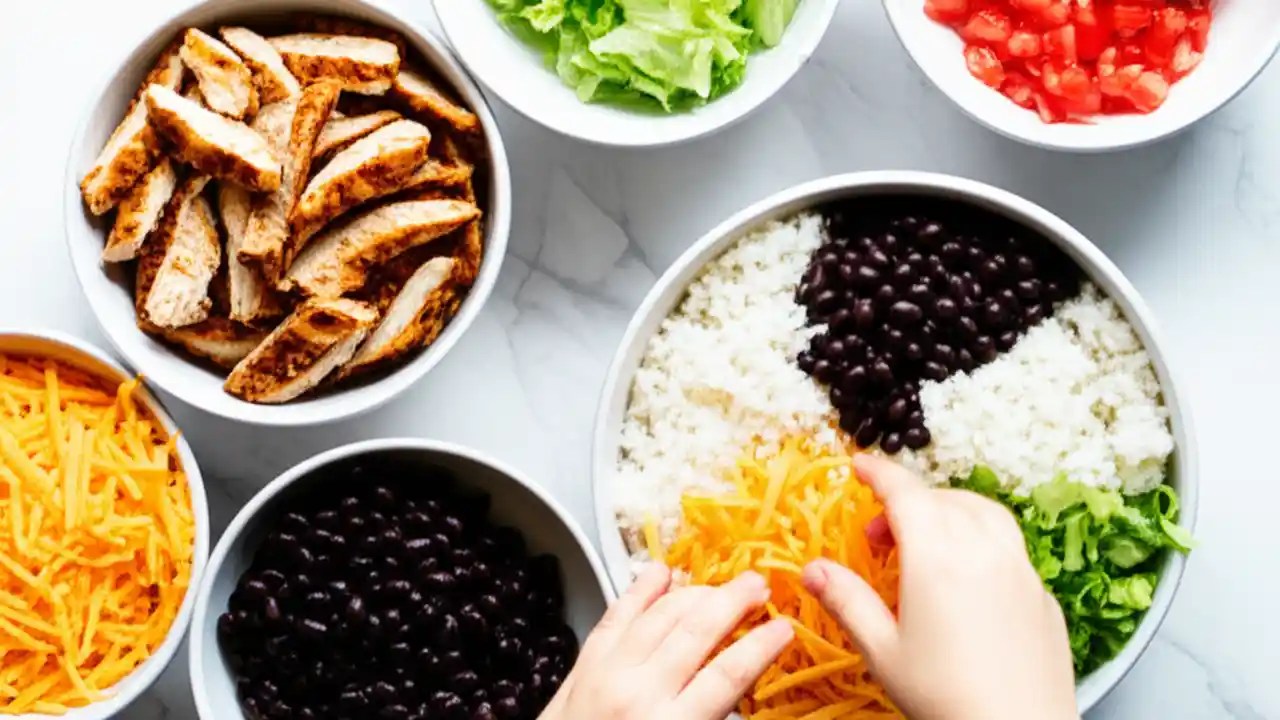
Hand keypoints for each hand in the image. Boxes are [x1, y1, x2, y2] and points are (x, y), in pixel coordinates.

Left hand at [540, 565, 793, 719]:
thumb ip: (710, 717)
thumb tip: (743, 688)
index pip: (728, 674)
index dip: (760, 646)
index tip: (784, 627)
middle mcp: (639, 692)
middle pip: (697, 632)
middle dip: (733, 602)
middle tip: (759, 584)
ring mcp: (608, 671)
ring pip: (660, 615)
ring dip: (697, 592)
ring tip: (725, 581)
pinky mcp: (585, 663)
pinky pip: (617, 615)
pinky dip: (640, 590)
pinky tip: (660, 572)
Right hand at [802, 454, 1077, 719]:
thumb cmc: (947, 697)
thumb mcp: (882, 651)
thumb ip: (847, 601)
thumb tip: (813, 569)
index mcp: (938, 557)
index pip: (905, 493)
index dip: (879, 473)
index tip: (860, 466)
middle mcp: (984, 550)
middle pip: (943, 499)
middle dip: (907, 502)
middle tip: (879, 536)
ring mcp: (1021, 570)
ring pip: (984, 513)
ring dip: (950, 511)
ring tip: (927, 542)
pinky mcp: (1043, 594)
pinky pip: (1010, 547)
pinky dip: (981, 541)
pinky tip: (967, 579)